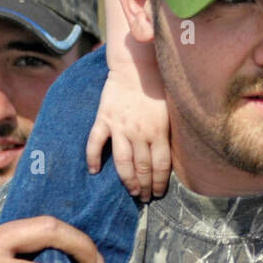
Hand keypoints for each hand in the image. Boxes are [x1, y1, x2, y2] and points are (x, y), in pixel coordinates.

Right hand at [86, 66, 170, 200]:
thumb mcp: (169, 111)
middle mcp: (140, 133)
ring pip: (122, 162)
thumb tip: (170, 156)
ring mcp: (120, 127)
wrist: (136, 65)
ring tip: (131, 192)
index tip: (158, 193)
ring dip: (127, 181)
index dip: (160, 183)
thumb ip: (167, 133)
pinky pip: (95, 143)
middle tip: (145, 198)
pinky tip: (93, 171)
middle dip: (144, 187)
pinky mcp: (104, 119)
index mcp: (159, 131)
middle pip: (142, 168)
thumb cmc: (157, 86)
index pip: (161, 166)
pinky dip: (92, 158)